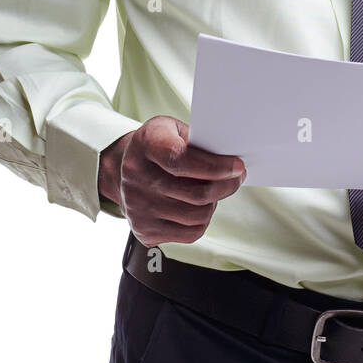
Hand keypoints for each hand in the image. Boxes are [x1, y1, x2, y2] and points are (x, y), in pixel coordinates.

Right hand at [98, 115, 245, 246]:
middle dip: (225, 186)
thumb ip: (198, 141)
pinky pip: (190, 233)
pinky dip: (203, 221)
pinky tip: (200, 206)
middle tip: (237, 177)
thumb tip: (230, 160)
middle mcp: (136, 177)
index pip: (180, 159)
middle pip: (195, 193)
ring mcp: (137, 206)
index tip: (238, 166)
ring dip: (214, 203)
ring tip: (215, 190)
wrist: (125, 168)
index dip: (214, 166)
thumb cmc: (159, 145)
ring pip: (197, 216)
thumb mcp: (174, 129)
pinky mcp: (143, 230)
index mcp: (145, 145)